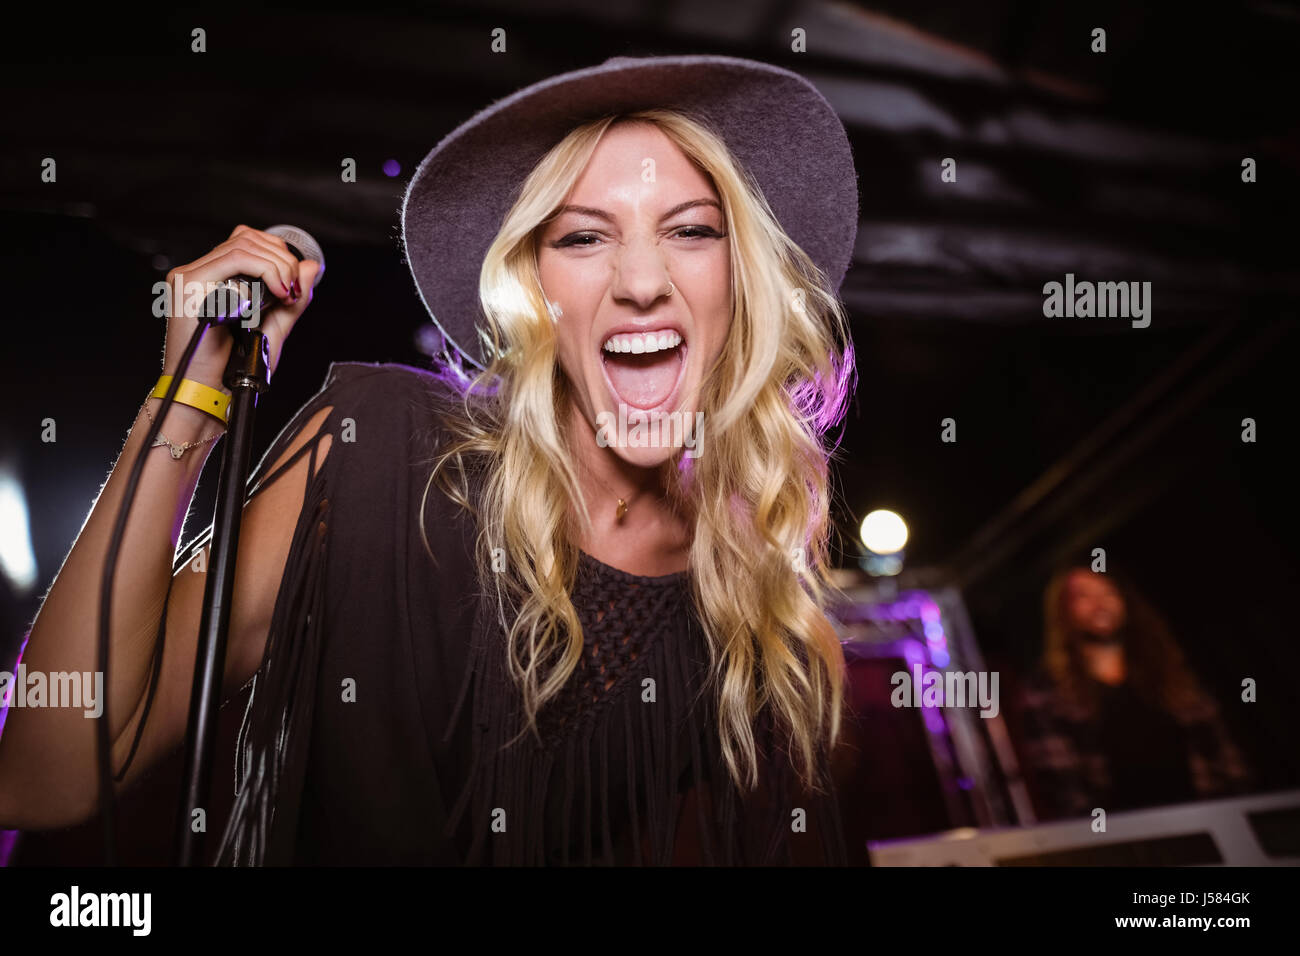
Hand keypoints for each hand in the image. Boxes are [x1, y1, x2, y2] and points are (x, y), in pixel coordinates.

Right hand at [161, 224, 321, 389]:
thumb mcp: (273, 327)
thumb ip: (292, 298)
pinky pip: (234, 259)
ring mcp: (191, 276)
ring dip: (277, 266)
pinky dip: (264, 270)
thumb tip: (312, 266)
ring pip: (243, 245)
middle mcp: (200, 272)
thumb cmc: (233, 367)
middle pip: (246, 238)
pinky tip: (276, 292)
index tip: (295, 282)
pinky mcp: (189, 283)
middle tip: (294, 289)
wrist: (208, 390)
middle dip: (282, 259)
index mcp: (214, 278)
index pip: (246, 241)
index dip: (277, 253)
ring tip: (286, 293)